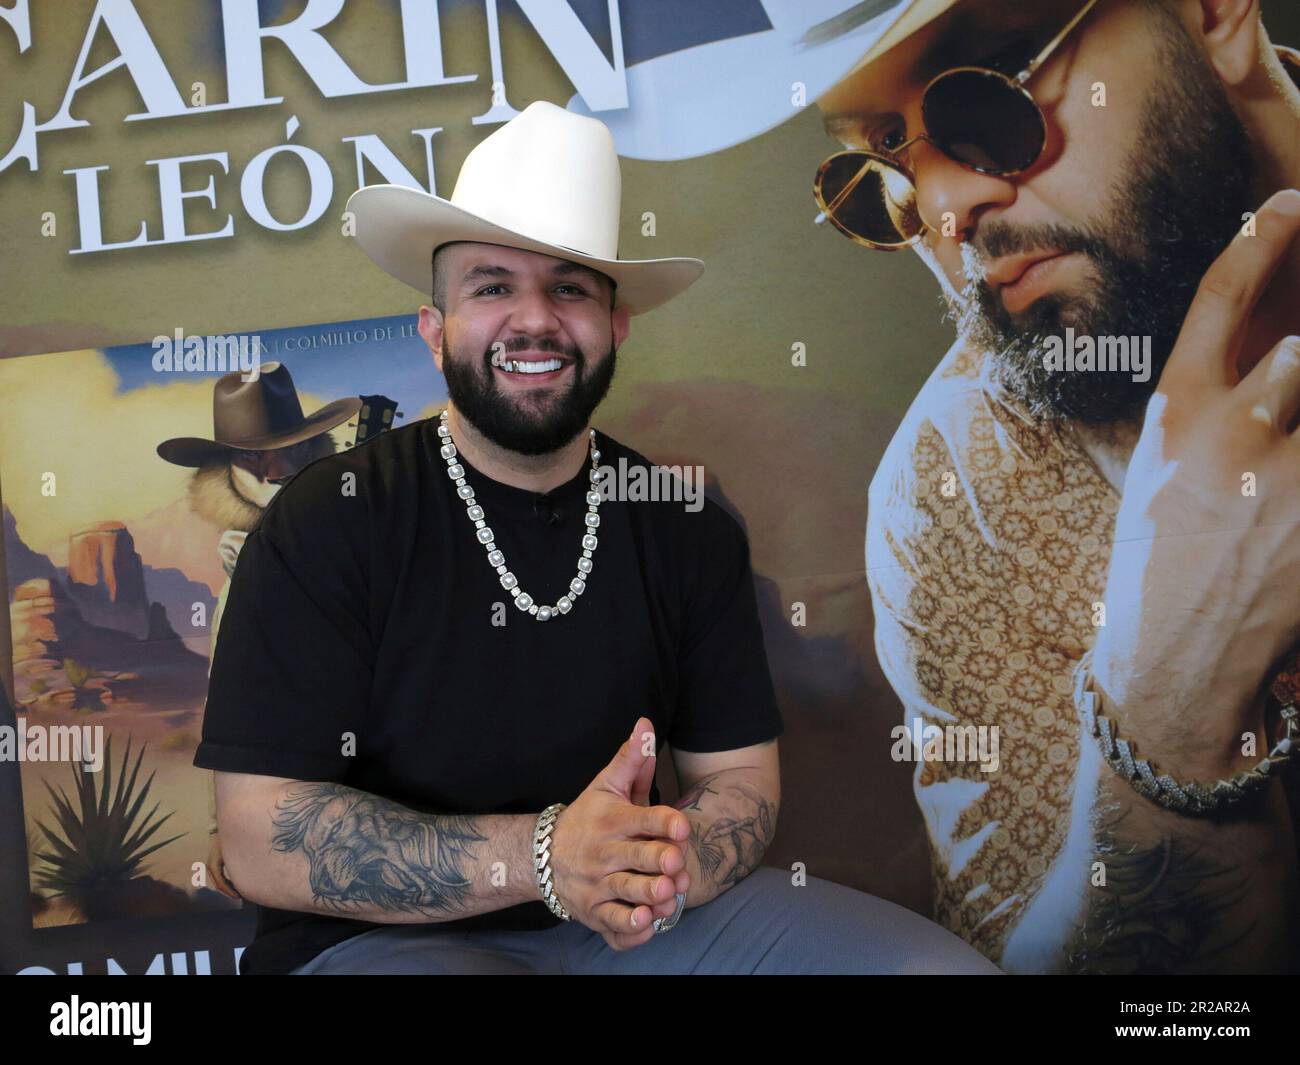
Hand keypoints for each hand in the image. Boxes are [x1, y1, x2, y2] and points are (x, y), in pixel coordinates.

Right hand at [206, 832, 242, 899]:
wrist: (224, 827)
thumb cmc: (232, 838)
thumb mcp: (233, 851)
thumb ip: (236, 863)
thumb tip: (244, 876)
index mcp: (214, 864)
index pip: (220, 883)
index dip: (229, 891)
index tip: (238, 896)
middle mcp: (210, 865)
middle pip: (218, 884)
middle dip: (228, 891)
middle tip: (239, 896)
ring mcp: (211, 863)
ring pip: (217, 881)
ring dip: (226, 887)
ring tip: (238, 892)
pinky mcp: (214, 862)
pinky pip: (219, 875)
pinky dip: (225, 881)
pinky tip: (234, 883)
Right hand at [549, 717, 690, 950]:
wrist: (544, 856)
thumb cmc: (587, 818)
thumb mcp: (606, 786)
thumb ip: (631, 759)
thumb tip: (646, 723)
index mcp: (613, 820)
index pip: (641, 818)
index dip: (663, 822)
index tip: (682, 827)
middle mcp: (605, 854)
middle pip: (636, 858)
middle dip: (657, 861)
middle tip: (676, 864)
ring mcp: (599, 886)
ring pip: (626, 894)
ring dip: (649, 897)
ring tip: (668, 897)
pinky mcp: (595, 913)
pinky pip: (613, 926)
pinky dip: (630, 929)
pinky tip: (648, 925)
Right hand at [1091, 189, 1299, 774]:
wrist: (1177, 652)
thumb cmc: (1162, 554)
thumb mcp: (1163, 463)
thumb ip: (1214, 401)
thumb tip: (1288, 349)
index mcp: (1174, 414)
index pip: (1218, 298)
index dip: (1260, 237)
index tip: (1291, 203)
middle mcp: (1225, 436)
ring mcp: (1282, 480)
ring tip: (1283, 455)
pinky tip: (1294, 496)